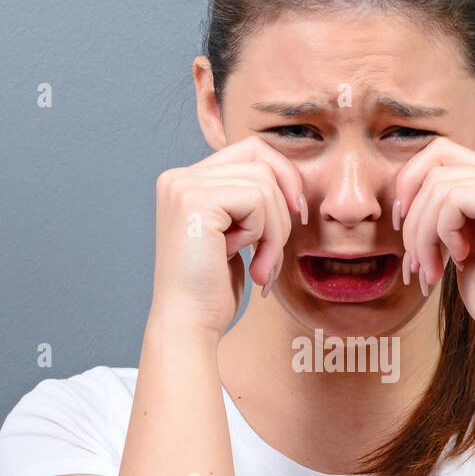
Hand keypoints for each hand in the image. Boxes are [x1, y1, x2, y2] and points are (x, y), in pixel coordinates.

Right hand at [150, 136, 307, 340]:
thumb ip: (248, 201)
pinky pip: (258, 200)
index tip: (296, 215)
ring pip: (265, 184)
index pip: (251, 151)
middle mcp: (178, 177)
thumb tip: (290, 179)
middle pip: (262, 162)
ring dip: (275, 232)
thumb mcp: (234, 234)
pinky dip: (265, 236)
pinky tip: (249, 265)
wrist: (189, 324)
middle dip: (282, 210)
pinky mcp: (196, 200)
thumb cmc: (212, 289)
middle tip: (274, 254)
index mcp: (186, 182)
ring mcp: (184, 186)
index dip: (284, 178)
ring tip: (262, 267)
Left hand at [393, 137, 474, 346]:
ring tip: (430, 270)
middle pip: (436, 163)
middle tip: (414, 259)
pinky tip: (460, 258)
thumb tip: (404, 193)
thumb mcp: (462, 241)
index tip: (401, 224)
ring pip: (438, 186)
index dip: (410, 183)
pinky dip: (442, 232)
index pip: (442, 153)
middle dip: (413, 214)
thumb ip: (444, 210)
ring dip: (423, 234)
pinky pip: (452, 200)